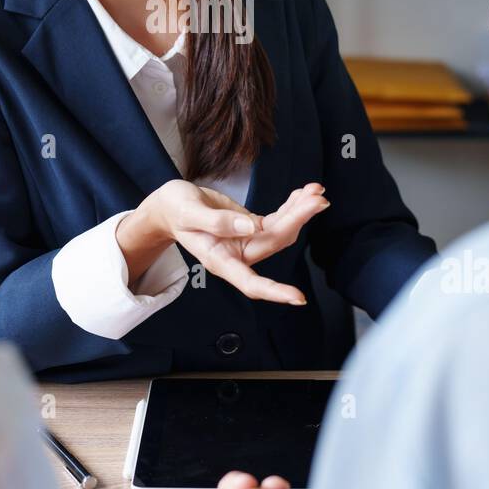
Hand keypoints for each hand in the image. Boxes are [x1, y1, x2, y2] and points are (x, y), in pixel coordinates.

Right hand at [148, 179, 329, 305]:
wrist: (171, 205)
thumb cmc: (174, 210)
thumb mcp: (187, 212)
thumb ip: (216, 222)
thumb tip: (250, 227)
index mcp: (219, 259)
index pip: (250, 283)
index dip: (274, 291)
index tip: (298, 298)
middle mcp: (237, 254)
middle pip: (275, 242)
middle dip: (298, 220)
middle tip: (318, 198)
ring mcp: (246, 241)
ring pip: (281, 230)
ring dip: (300, 211)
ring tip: (316, 191)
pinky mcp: (251, 228)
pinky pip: (277, 220)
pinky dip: (291, 206)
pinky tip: (302, 194)